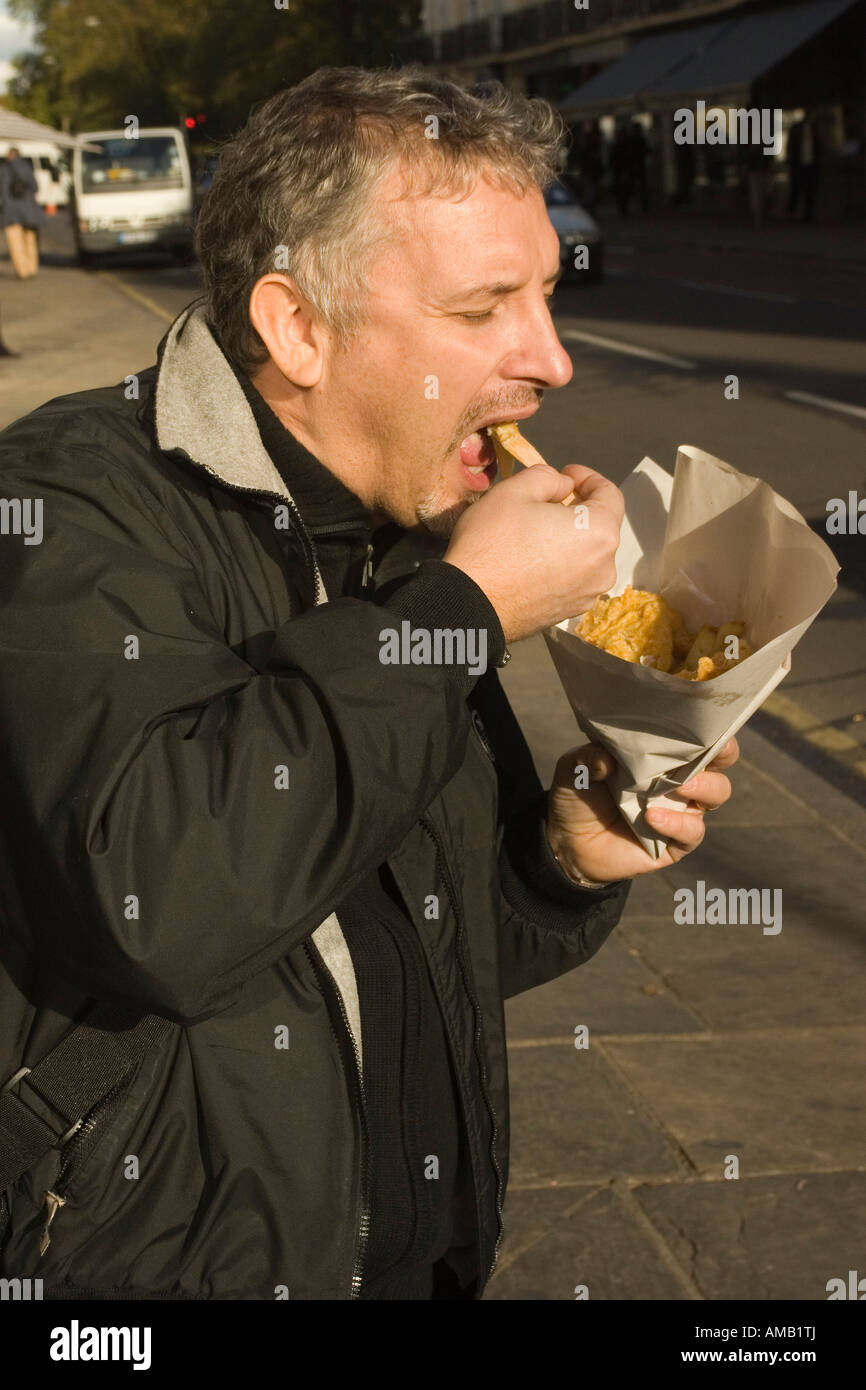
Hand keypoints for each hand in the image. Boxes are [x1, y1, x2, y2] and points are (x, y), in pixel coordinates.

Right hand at [443, 463, 623, 643]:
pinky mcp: (569, 612)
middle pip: (600, 527)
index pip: (610, 494)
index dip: (588, 477)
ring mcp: (588, 594)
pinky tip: (532, 560)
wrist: (469, 602)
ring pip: (586, 554)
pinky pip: (573, 578)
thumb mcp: (515, 490)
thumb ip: (549, 477)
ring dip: (569, 537)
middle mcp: (604, 567)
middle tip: (547, 501)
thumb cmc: (492, 542)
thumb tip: (563, 488)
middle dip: (578, 508)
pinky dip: (561, 563)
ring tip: (537, 531)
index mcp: (600, 533)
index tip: (566, 474)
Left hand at [546, 738, 739, 884]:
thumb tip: (609, 758)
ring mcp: (682, 810)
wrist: (569, 843)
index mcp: (663, 755)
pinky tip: (652, 818)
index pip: (697, 734)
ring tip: (678, 785)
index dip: (710, 724)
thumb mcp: (576, 767)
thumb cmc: (580, 795)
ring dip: (704, 786)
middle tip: (708, 750)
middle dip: (723, 751)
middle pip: (721, 761)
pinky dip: (677, 823)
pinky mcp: (676, 842)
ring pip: (717, 793)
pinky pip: (692, 831)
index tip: (707, 718)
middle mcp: (680, 779)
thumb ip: (590, 756)